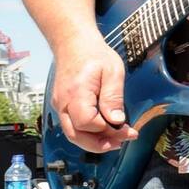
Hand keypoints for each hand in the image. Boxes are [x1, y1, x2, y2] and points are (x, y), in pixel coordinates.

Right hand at [51, 35, 138, 151]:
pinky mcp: (62, 106)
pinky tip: (105, 131)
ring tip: (116, 140)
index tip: (127, 129)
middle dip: (100, 144)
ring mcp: (60, 105)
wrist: (73, 43)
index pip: (87, 123)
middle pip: (76, 135)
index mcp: (76, 93)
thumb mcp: (112, 72)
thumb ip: (113, 97)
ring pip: (73, 134)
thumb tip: (116, 121)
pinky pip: (73, 126)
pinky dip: (88, 134)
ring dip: (94, 142)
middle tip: (123, 142)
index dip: (107, 131)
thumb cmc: (94, 55)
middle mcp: (63, 102)